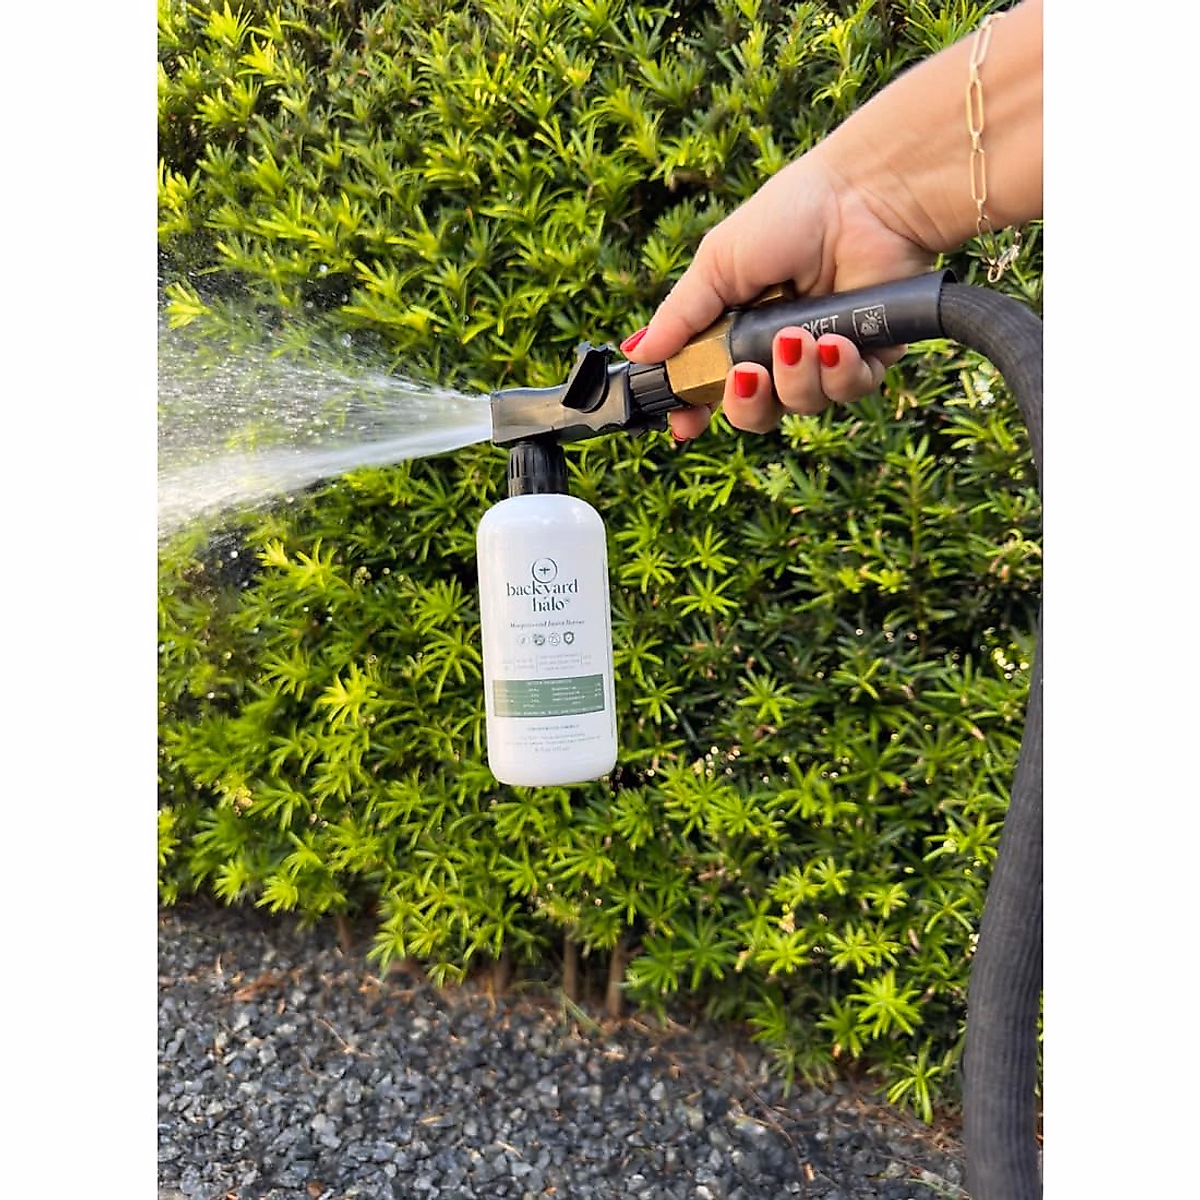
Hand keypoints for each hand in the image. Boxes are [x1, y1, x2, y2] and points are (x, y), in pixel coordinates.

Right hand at [621, 147, 936, 438]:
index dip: (696, 412)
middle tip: (749, 373)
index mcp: (738, 332)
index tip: (684, 426)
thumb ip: (680, 315)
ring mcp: (825, 359)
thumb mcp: (718, 264)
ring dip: (796, 378)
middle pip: (755, 414)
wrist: (863, 197)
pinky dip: (839, 372)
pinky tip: (835, 341)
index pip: (711, 390)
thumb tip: (638, 353)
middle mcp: (779, 352)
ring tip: (799, 336)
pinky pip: (849, 391)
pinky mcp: (871, 358)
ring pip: (802, 405)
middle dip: (748, 403)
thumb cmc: (791, 216)